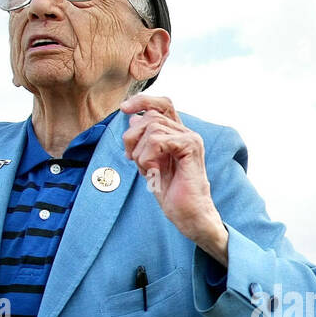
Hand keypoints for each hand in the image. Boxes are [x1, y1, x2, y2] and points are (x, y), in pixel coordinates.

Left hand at [121, 95, 227, 266]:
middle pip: (151, 116)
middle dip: (132, 136)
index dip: (142, 100)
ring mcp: (191, 139)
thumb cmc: (173, 194)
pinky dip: (148, 156)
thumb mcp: (149, 163)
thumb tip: (134, 116)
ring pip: (152, 128)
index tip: (124, 109)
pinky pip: (158, 140)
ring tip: (146, 170)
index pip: (161, 104)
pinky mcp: (191, 147)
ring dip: (140, 151)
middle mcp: (186, 133)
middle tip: (131, 159)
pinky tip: (152, 171)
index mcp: (178, 134)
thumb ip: (143, 141)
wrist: (189, 215)